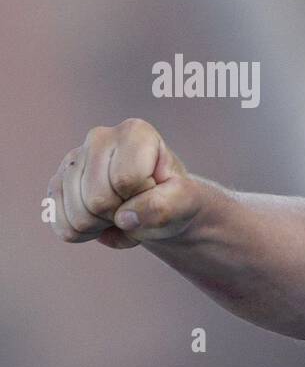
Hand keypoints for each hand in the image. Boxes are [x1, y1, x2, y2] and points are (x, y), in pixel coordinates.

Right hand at [47, 118, 198, 248]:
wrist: (161, 206)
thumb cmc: (174, 199)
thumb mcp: (186, 202)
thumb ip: (164, 207)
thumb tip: (124, 218)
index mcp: (135, 133)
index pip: (126, 179)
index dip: (143, 197)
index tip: (154, 190)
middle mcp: (99, 138)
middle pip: (97, 200)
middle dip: (121, 215)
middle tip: (137, 206)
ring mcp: (73, 160)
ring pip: (78, 216)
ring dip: (105, 226)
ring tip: (122, 212)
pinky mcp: (57, 183)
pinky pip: (62, 225)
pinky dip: (86, 234)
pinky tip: (102, 219)